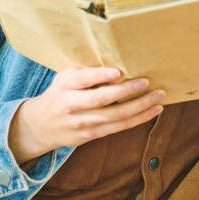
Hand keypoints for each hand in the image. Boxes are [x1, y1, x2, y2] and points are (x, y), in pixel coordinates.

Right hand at [7, 66, 165, 165]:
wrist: (40, 126)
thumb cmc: (59, 95)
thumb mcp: (64, 79)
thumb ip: (85, 73)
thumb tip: (119, 64)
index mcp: (64, 85)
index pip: (82, 79)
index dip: (99, 76)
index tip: (117, 71)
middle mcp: (72, 104)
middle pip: (101, 99)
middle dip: (126, 91)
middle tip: (146, 82)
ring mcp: (82, 122)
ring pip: (115, 116)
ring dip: (140, 107)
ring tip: (158, 97)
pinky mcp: (91, 135)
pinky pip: (118, 127)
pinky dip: (138, 119)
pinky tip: (152, 111)